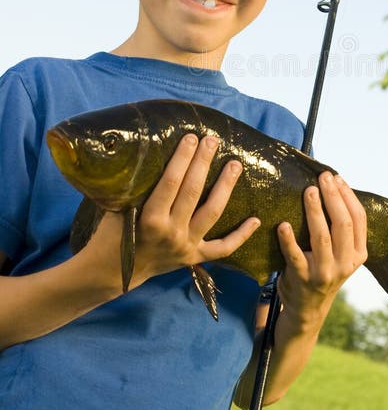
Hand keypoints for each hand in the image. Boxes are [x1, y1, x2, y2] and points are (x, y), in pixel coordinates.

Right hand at [88, 134, 259, 287]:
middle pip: (193, 193)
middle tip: (212, 141)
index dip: (182, 159)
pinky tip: (256, 220)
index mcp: (150, 220)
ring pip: (212, 213)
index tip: (191, 137)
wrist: (110, 272)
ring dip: (225, 187)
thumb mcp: (117, 208)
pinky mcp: (195, 257)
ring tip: (235, 165)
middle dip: (203, 163)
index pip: (171, 183)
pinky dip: (241, 235)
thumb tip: (148, 153)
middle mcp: (171, 233)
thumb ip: (135, 188)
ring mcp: (186, 246)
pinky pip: (223, 248)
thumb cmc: (111, 233)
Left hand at [275, 172, 367, 329]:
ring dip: (315, 212)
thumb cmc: (323, 269)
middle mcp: (345, 264)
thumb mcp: (342, 254)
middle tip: (323, 177)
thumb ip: (341, 229)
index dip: (348, 196)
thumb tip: (333, 186)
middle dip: (333, 197)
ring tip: (309, 191)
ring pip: (322, 237)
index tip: (336, 178)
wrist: (307, 308)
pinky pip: (294, 256)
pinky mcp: (302, 278)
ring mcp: (324, 272)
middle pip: (343, 224)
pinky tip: (283, 225)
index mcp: (358, 254)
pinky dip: (288, 240)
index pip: (359, 220)